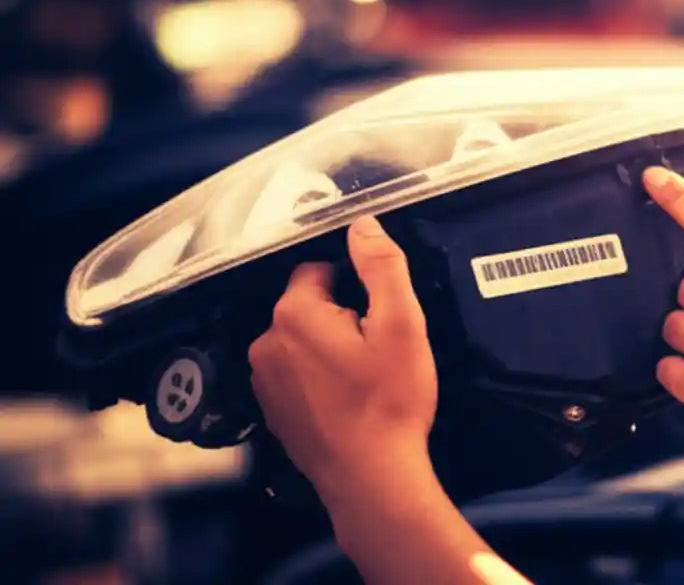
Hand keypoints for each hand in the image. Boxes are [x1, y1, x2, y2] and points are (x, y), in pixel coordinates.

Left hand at [248, 215, 436, 501]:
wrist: (373, 477)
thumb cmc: (390, 400)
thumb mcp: (402, 325)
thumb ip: (382, 266)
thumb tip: (363, 224)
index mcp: (294, 314)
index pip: (318, 269)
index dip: (355, 287)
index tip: (378, 315)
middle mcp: (266, 343)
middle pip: (308, 305)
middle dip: (341, 316)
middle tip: (376, 349)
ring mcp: (263, 380)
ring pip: (300, 340)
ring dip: (327, 347)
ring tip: (362, 377)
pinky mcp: (270, 410)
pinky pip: (294, 373)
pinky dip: (316, 378)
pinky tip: (346, 399)